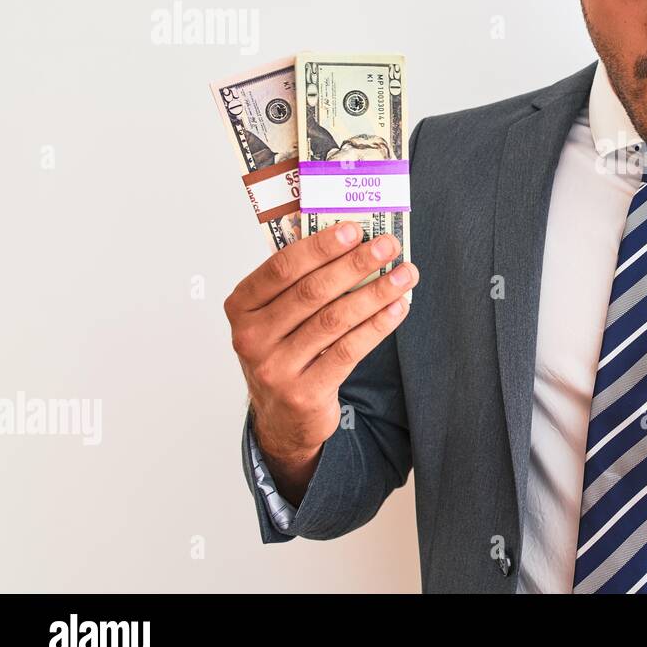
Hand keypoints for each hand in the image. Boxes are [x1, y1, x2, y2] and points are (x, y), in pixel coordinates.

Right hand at [223, 222, 417, 471]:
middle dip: (356, 264)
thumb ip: (301, 282)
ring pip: (335, 320)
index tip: (354, 229)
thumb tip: (351, 242)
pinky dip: (377, 326)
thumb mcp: (277, 316)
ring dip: (375, 292)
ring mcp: (275, 368)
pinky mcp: (304, 392)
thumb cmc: (284, 350)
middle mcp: (251, 337)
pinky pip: (348, 351)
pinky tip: (397, 308)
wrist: (281, 417)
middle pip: (312, 292)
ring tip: (404, 274)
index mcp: (241, 306)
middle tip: (388, 246)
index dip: (320, 246)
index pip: (281, 268)